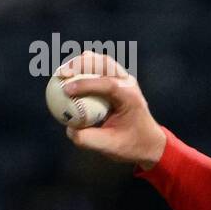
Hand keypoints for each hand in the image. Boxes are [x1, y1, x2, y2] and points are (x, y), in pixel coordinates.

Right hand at [56, 52, 166, 169]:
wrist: (148, 142)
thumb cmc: (130, 145)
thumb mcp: (110, 147)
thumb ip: (89, 139)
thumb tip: (69, 129)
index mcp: (131, 98)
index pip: (109, 84)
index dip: (86, 84)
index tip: (66, 90)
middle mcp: (129, 84)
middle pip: (105, 64)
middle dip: (81, 64)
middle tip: (62, 74)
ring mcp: (124, 80)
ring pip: (101, 62)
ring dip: (81, 63)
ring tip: (62, 72)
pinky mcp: (116, 81)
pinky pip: (98, 70)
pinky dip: (83, 70)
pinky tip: (66, 78)